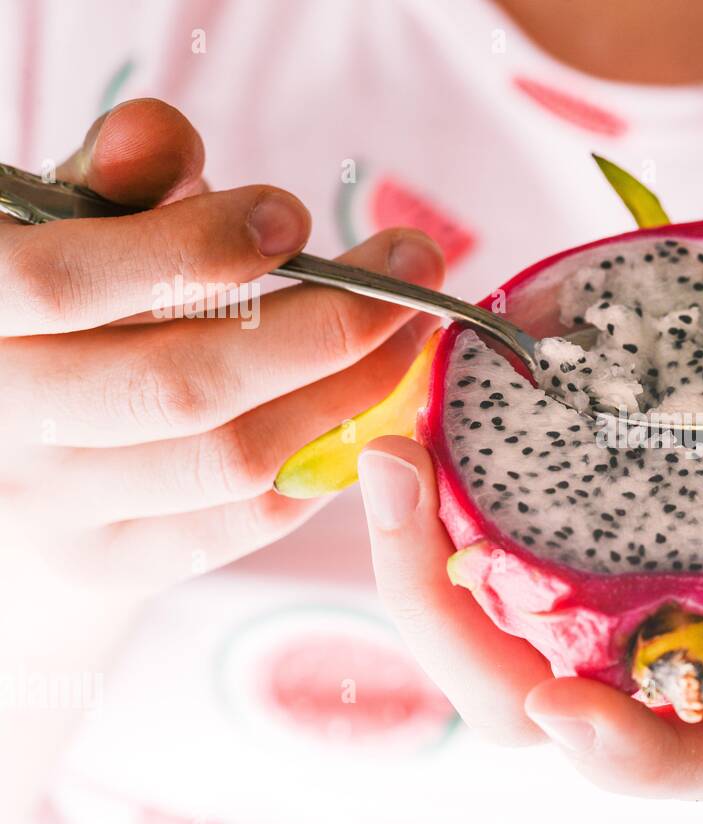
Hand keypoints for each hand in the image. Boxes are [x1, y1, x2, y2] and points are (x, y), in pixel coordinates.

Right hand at [0, 99, 443, 598]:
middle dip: (319, 325)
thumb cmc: (60, 305)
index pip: (63, 284)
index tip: (295, 217)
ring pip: (228, 459)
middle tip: (412, 269)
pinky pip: (243, 521)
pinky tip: (364, 406)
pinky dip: (320, 462)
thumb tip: (159, 132)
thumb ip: (112, 178)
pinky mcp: (112, 561)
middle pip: (177, 385)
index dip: (189, 250)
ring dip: (344, 391)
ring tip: (407, 332)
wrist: (11, 441)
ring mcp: (53, 509)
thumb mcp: (65, 223)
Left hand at [359, 426, 702, 799]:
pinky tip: (418, 419)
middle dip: (451, 629)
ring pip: (471, 633)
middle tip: (406, 500)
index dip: (624, 756)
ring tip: (391, 449)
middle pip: (527, 704)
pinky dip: (432, 503)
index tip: (567, 708)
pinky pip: (467, 554)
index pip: (681, 764)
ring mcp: (585, 616)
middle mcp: (644, 674)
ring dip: (413, 557)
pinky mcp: (547, 551)